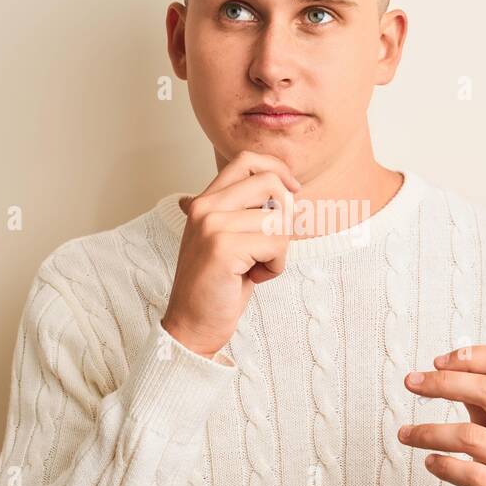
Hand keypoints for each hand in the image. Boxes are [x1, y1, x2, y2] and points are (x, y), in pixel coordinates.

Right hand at [161, 150, 301, 357]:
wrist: (192, 325)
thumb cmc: (217, 285)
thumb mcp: (228, 239)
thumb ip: (245, 211)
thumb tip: (287, 188)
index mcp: (205, 201)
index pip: (247, 160)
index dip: (278, 170)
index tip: (293, 190)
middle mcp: (204, 207)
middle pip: (269, 182)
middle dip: (287, 212)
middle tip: (276, 241)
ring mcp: (212, 225)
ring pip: (278, 219)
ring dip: (279, 250)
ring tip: (256, 267)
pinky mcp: (222, 247)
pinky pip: (276, 244)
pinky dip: (275, 267)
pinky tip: (253, 278)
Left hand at [399, 345, 485, 485]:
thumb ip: (484, 398)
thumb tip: (445, 370)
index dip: (468, 358)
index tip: (437, 363)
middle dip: (442, 384)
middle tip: (413, 383)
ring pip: (470, 436)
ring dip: (430, 432)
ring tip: (408, 434)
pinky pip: (469, 474)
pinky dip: (442, 465)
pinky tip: (431, 462)